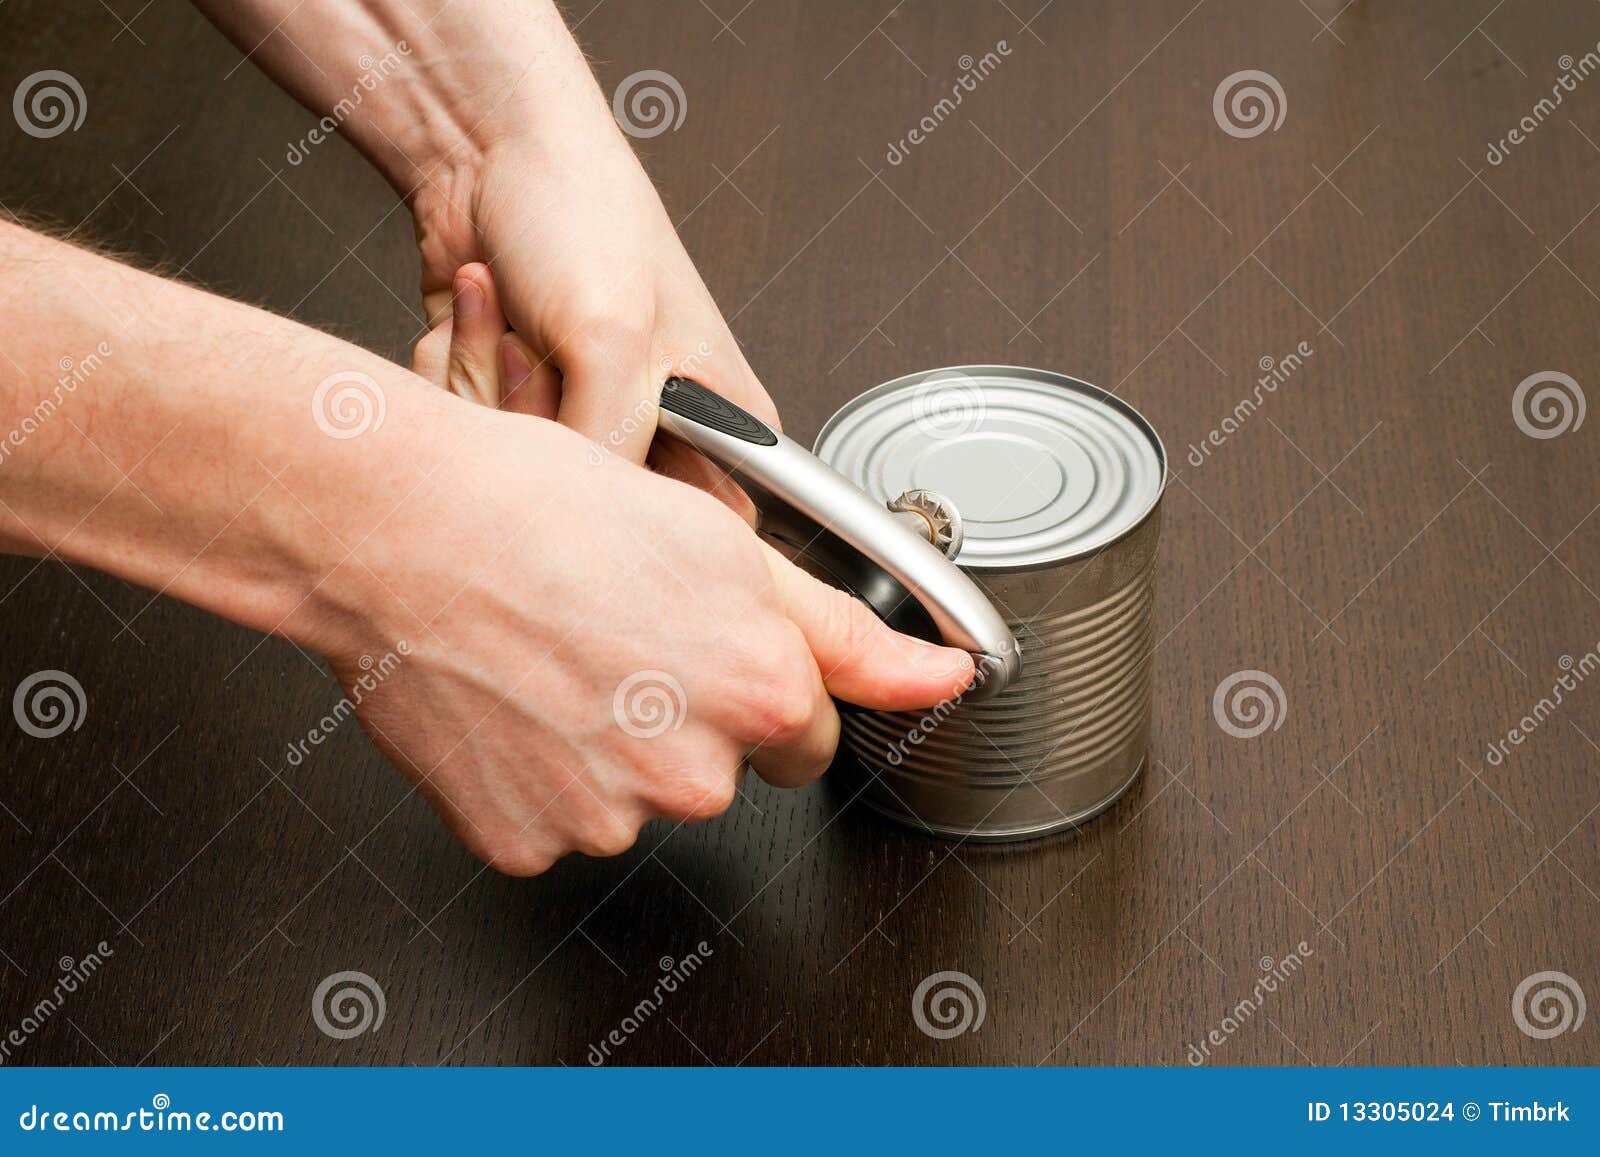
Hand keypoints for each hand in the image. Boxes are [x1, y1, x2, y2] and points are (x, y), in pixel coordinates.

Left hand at [193, 0, 773, 493]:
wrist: (484, 151)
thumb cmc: (580, 213)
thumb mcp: (611, 341)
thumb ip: (613, 449)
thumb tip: (592, 534)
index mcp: (720, 423)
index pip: (703, 534)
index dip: (638, 524)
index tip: (585, 464)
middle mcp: (653, 428)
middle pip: (592, 510)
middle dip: (541, 431)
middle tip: (543, 354)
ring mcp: (576, 416)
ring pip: (523, 475)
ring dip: (493, 389)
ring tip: (513, 319)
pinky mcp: (513, 405)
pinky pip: (473, 437)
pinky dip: (458, 374)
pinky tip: (481, 316)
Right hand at [333, 401, 972, 875]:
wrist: (400, 528)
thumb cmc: (545, 511)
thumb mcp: (724, 548)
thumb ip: (846, 633)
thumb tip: (943, 676)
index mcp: (761, 696)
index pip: (804, 732)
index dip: (757, 683)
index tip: (701, 645)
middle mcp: (693, 775)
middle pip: (722, 772)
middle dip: (685, 720)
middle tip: (614, 637)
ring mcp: (605, 819)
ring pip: (636, 799)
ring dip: (608, 747)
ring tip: (552, 656)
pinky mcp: (524, 842)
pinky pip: (556, 821)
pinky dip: (538, 776)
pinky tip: (513, 703)